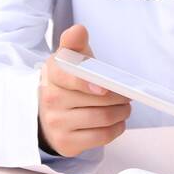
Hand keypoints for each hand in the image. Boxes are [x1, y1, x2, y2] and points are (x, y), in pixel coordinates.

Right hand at [39, 25, 131, 156]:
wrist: (47, 112)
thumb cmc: (68, 81)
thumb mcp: (69, 59)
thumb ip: (74, 42)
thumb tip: (78, 30)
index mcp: (51, 75)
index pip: (69, 77)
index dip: (87, 83)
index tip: (104, 86)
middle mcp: (50, 101)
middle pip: (98, 100)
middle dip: (120, 97)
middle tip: (126, 95)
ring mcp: (56, 124)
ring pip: (103, 118)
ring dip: (122, 112)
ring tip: (124, 107)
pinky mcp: (66, 143)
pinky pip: (102, 137)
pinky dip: (117, 128)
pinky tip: (117, 121)